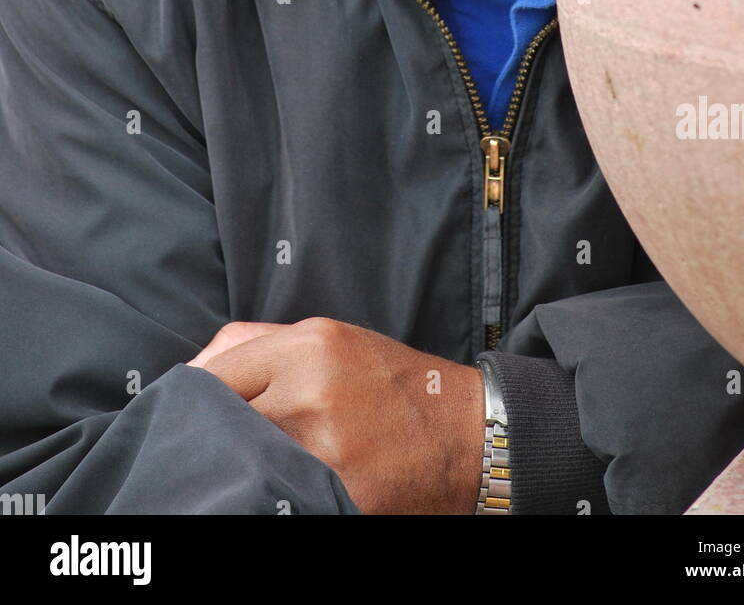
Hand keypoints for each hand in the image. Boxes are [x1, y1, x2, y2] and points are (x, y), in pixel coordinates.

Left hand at [186, 318, 484, 514]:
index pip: (213, 374)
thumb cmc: (394, 385)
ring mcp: (324, 449)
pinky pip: (279, 496)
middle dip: (207, 436)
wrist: (467, 433)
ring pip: (242, 463)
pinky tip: (272, 492)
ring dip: (233, 469)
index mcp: (309, 346)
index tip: (182, 415)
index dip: (189, 398)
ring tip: (236, 472)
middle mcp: (311, 393)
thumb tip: (191, 370)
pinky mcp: (339, 496)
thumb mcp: (334, 340)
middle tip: (201, 450)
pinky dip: (268, 495)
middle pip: (220, 420)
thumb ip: (260, 342)